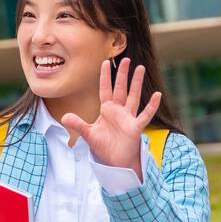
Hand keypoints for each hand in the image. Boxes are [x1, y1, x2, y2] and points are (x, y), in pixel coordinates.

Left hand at [60, 58, 161, 179]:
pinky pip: (145, 115)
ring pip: (133, 96)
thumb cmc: (104, 146)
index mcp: (107, 110)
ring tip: (140, 68)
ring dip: (136, 83)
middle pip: (120, 88)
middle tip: (126, 59)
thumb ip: (78, 124)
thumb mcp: (88, 134)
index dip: (105, 76)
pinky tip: (157, 95)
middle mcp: (119, 111)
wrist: (115, 162)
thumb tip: (64, 117)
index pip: (105, 89)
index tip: (105, 62)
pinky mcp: (135, 127)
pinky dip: (151, 106)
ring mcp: (128, 118)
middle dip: (122, 74)